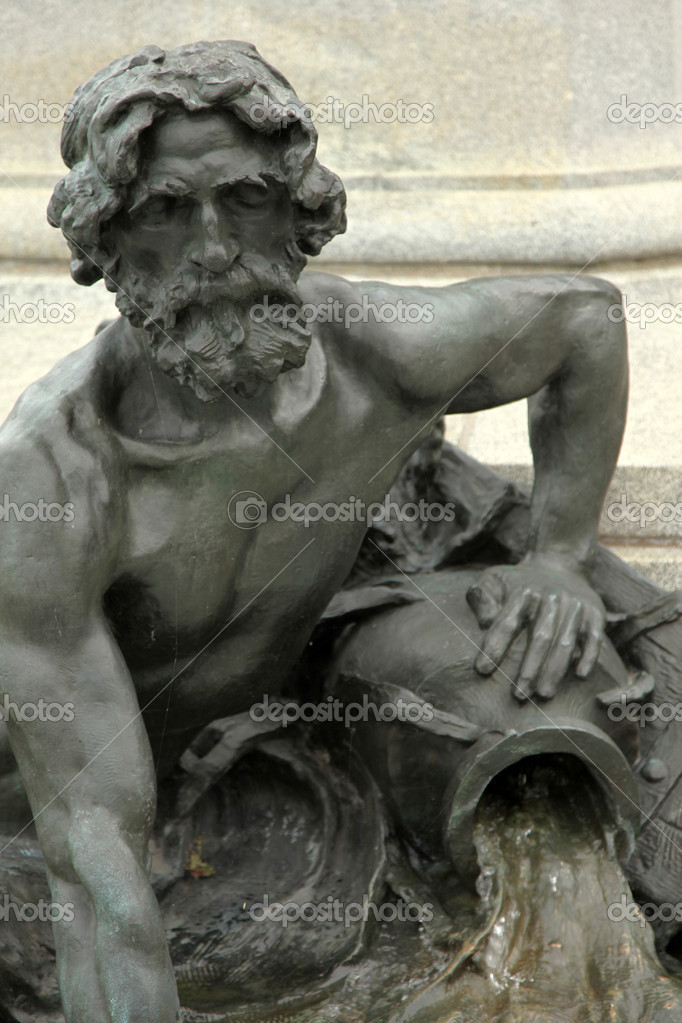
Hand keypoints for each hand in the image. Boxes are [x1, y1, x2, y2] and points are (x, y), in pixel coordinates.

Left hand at [466, 556, 604, 700]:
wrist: (560, 564)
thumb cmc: (519, 583)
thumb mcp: (493, 580)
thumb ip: (481, 597)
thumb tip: (484, 622)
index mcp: (523, 593)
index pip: (507, 622)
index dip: (494, 647)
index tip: (482, 670)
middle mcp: (551, 598)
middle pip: (539, 636)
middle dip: (528, 668)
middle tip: (518, 696)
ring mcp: (574, 605)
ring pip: (565, 641)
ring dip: (555, 669)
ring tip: (544, 694)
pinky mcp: (595, 613)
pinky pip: (594, 637)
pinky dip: (588, 656)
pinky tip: (580, 675)